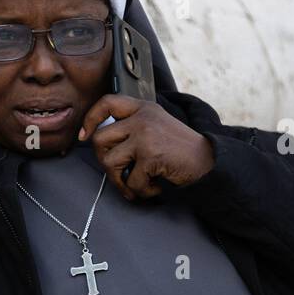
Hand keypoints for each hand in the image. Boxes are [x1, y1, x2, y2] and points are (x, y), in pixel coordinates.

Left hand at [77, 94, 215, 200]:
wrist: (209, 161)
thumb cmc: (179, 150)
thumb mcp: (155, 127)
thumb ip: (131, 129)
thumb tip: (97, 143)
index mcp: (143, 108)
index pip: (107, 103)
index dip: (90, 119)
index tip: (84, 136)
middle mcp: (142, 118)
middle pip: (99, 140)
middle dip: (106, 162)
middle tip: (121, 174)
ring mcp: (145, 135)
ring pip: (109, 162)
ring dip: (120, 181)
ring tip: (136, 185)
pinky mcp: (151, 155)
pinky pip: (131, 181)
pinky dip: (142, 191)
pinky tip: (155, 187)